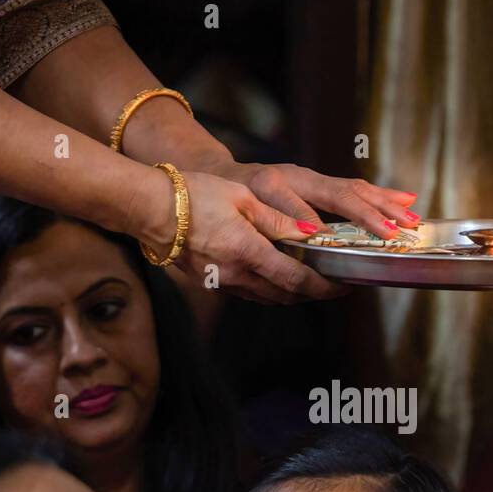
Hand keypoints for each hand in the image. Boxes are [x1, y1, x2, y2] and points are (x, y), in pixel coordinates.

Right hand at [135, 167, 338, 303]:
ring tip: (313, 282)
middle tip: (335, 285)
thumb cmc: (193, 194)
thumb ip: (278, 219)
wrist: (149, 209)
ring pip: (269, 297)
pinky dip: (271, 289)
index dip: (324, 286)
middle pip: (287, 295)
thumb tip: (310, 232)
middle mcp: (237, 274)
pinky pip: (250, 292)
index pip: (296, 279)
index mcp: (248, 251)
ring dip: (293, 294)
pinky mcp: (212, 283)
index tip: (343, 285)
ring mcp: (223, 282)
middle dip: (314, 293)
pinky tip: (279, 277)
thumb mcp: (242, 197)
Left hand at [213, 161, 420, 237]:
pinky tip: (402, 200)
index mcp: (290, 182)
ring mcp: (314, 181)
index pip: (335, 198)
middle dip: (383, 210)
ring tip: (413, 214)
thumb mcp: (248, 206)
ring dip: (387, 203)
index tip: (383, 232)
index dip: (362, 216)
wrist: (217, 179)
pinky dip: (378, 197)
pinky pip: (352, 191)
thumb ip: (281, 218)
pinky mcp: (318, 187)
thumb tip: (315, 233)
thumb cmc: (228, 198)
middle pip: (353, 191)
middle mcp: (306, 178)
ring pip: (357, 189)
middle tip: (409, 226)